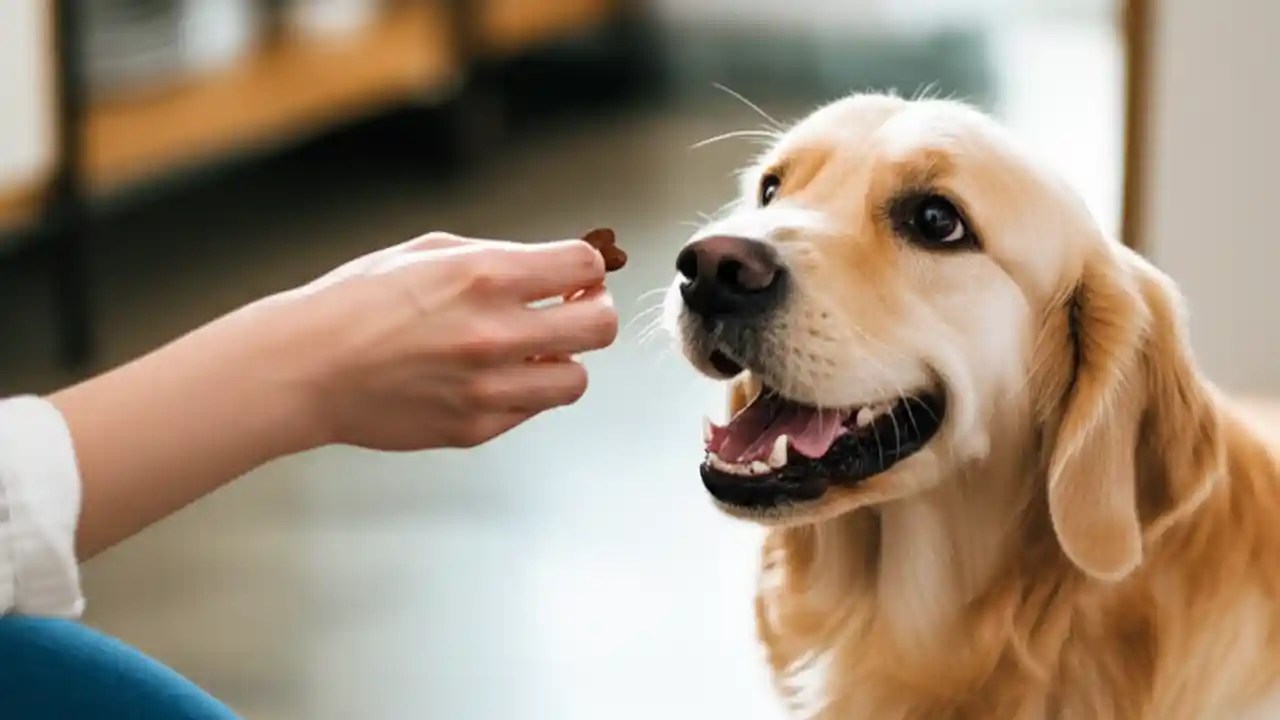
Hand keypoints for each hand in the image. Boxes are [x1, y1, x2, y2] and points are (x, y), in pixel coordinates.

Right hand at [273, 232, 618, 450]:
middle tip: (574, 311)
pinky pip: (532, 409)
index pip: (583, 266)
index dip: (586, 269)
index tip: (574, 276)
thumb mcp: (430, 252)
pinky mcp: (476, 427)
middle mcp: (495, 332)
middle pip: (599, 326)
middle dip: (594, 313)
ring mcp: (488, 386)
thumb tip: (554, 271)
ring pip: (577, 379)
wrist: (305, 367)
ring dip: (563, 361)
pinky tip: (496, 376)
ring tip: (535, 351)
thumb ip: (500, 258)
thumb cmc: (358, 300)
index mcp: (485, 275)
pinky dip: (525, 392)